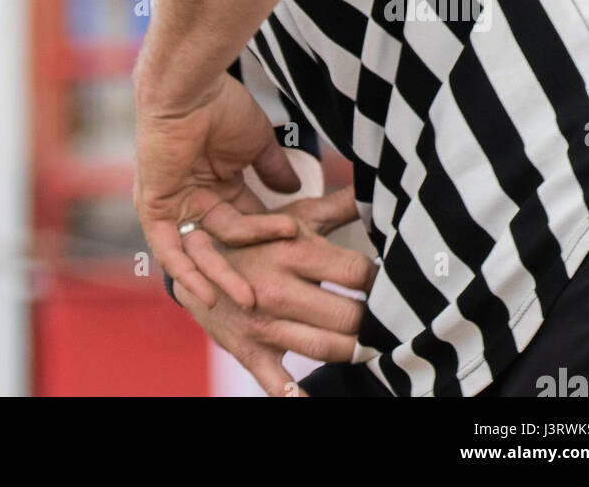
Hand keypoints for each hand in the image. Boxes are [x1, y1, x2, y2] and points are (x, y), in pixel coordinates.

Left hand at [134, 72, 301, 308]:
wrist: (191, 89)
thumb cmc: (221, 105)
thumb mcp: (257, 142)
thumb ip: (273, 168)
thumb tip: (294, 190)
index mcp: (219, 184)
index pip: (247, 224)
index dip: (269, 243)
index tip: (296, 258)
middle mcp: (196, 198)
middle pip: (226, 244)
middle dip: (248, 269)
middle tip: (271, 295)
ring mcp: (175, 205)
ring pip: (200, 253)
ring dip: (224, 277)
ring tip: (250, 300)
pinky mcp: (155, 209)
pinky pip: (169, 250)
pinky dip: (187, 272)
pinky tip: (210, 294)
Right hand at [174, 185, 376, 396]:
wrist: (197, 265)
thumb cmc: (258, 238)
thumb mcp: (294, 215)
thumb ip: (337, 205)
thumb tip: (375, 188)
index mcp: (292, 249)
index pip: (357, 272)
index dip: (381, 280)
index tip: (392, 282)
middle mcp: (278, 287)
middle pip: (348, 316)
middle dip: (375, 321)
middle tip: (392, 320)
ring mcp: (263, 324)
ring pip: (325, 348)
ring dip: (354, 351)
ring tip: (373, 346)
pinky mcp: (250, 351)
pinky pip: (275, 383)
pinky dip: (294, 397)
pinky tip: (314, 401)